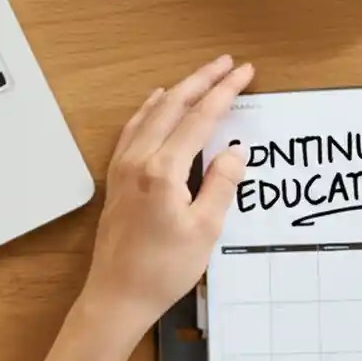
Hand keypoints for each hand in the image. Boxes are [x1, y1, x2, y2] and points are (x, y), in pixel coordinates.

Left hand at [81, 55, 253, 344]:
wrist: (117, 296)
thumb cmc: (161, 270)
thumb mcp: (206, 230)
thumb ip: (221, 184)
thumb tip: (235, 152)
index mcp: (164, 171)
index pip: (200, 118)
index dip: (225, 92)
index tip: (244, 74)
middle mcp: (139, 161)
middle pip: (174, 105)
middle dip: (203, 80)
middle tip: (227, 64)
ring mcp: (123, 167)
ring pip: (152, 112)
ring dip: (179, 90)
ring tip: (200, 77)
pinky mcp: (117, 178)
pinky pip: (134, 129)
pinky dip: (151, 109)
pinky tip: (156, 103)